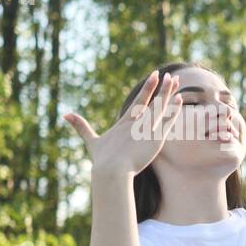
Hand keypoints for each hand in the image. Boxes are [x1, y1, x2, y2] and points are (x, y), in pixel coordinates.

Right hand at [63, 70, 183, 176]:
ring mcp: (146, 128)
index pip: (139, 101)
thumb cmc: (103, 160)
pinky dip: (173, 110)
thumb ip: (81, 127)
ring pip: (160, 107)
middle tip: (170, 75)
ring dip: (168, 94)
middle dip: (161, 88)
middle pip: (152, 101)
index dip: (147, 88)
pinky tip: (179, 99)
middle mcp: (136, 122)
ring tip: (177, 80)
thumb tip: (65, 115)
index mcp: (124, 122)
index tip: (154, 75)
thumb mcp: (92, 142)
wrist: (112, 170)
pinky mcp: (154, 137)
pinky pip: (167, 121)